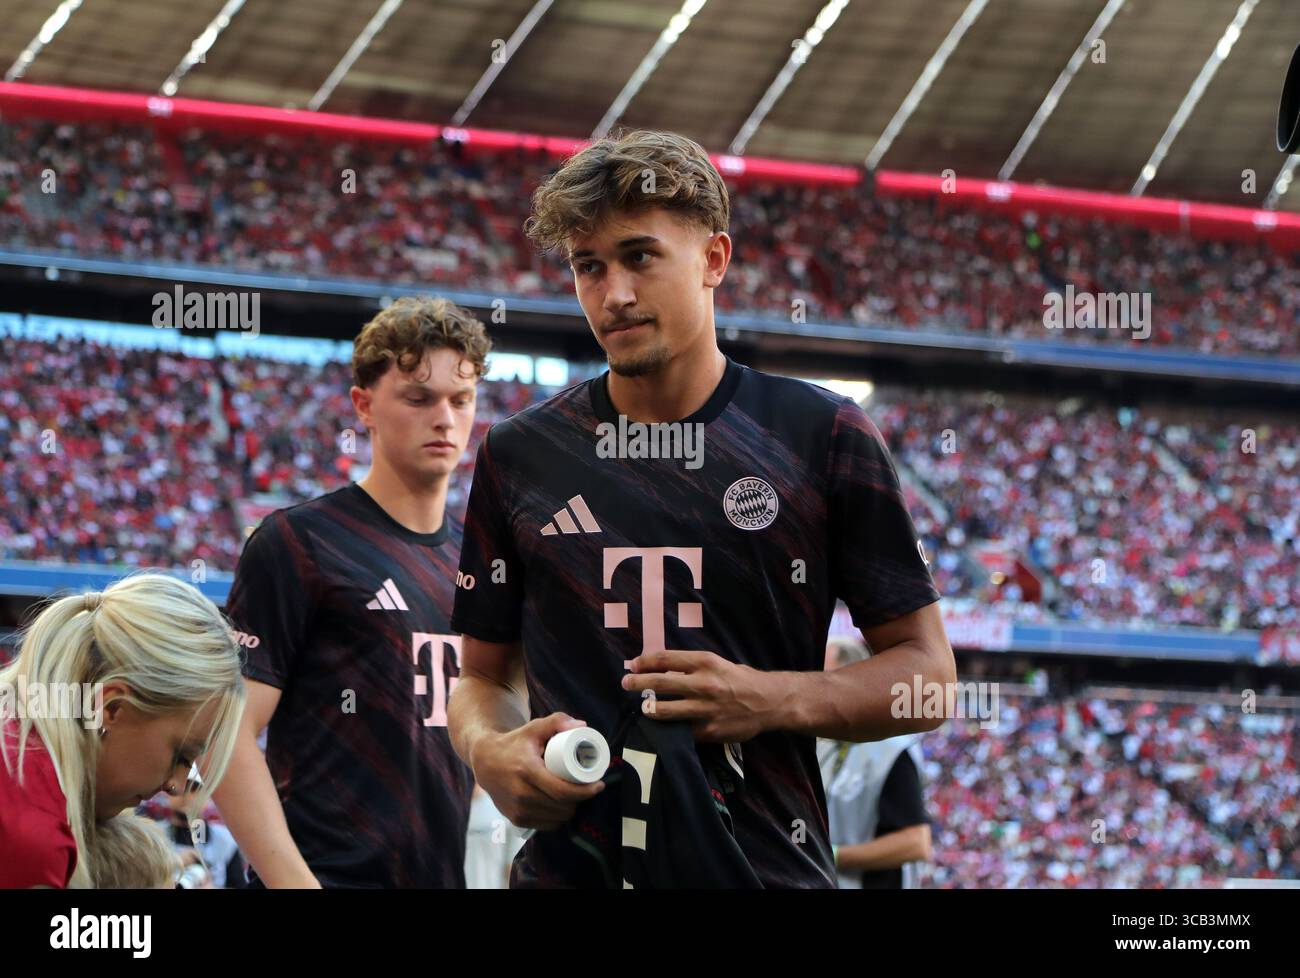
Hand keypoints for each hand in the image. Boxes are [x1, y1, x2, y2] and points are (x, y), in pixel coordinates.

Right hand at [470, 713, 604, 829]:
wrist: (484, 761)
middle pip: (562, 807)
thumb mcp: (533, 728)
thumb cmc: (514, 743)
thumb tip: (582, 726)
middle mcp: (521, 794)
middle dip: (580, 800)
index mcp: (527, 771)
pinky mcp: (516, 819)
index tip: (598, 785)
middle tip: (588, 789)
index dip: (585, 792)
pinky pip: (546, 826)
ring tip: (576, 797)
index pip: (562, 791)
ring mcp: (518, 810)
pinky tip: (562, 808)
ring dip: (570, 810)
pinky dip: (557, 819)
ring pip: (556, 818)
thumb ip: (557, 721)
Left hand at [621, 650, 782, 741]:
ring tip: (643, 708)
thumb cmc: (740, 679)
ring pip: (664, 711)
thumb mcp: (717, 663)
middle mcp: (703, 684)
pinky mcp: (708, 731)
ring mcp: (705, 709)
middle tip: (625, 683)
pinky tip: (661, 728)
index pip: (665, 659)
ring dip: (648, 709)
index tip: (634, 664)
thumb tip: (662, 669)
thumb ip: (692, 667)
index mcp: (705, 662)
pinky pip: (681, 731)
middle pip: (659, 684)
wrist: (769, 702)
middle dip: (637, 684)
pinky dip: (669, 729)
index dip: (645, 662)